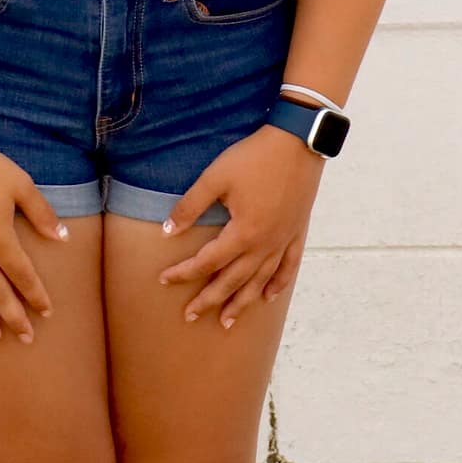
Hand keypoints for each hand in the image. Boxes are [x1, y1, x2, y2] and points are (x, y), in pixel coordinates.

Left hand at [157, 123, 324, 328]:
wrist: (297, 141)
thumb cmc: (254, 157)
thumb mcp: (216, 177)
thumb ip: (190, 206)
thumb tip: (167, 231)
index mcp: (243, 233)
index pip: (207, 262)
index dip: (183, 272)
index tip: (163, 279)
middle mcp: (264, 245)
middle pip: (232, 280)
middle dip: (209, 300)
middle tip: (191, 316)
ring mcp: (283, 241)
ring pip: (260, 281)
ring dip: (242, 302)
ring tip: (227, 321)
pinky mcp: (296, 232)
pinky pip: (287, 267)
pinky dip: (277, 285)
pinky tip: (269, 298)